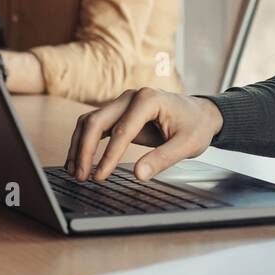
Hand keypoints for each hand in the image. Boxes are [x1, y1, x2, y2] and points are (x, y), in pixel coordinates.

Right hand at [66, 88, 224, 181]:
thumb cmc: (195, 126)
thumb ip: (163, 158)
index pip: (122, 130)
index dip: (108, 156)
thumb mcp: (187, 145)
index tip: (99, 177)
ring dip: (78, 146)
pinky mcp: (119, 113)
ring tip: (74, 172)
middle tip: (80, 176)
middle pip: (96, 121)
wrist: (201, 114)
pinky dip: (83, 142)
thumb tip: (138, 174)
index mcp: (148, 100)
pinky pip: (95, 125)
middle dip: (84, 150)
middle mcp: (131, 97)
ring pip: (90, 121)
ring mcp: (122, 103)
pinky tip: (78, 161)